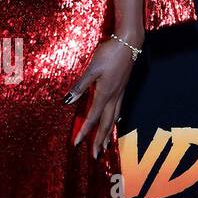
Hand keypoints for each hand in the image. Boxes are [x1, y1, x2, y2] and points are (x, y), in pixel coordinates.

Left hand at [63, 36, 140, 158]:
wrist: (130, 42)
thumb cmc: (109, 53)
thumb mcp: (92, 68)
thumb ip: (80, 86)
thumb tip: (68, 101)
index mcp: (105, 94)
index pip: (93, 118)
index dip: (84, 131)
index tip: (77, 144)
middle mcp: (114, 97)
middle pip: (106, 124)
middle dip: (100, 140)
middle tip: (95, 155)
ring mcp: (120, 93)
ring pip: (114, 119)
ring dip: (108, 133)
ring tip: (104, 146)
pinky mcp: (123, 88)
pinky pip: (118, 110)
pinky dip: (114, 121)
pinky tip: (114, 122)